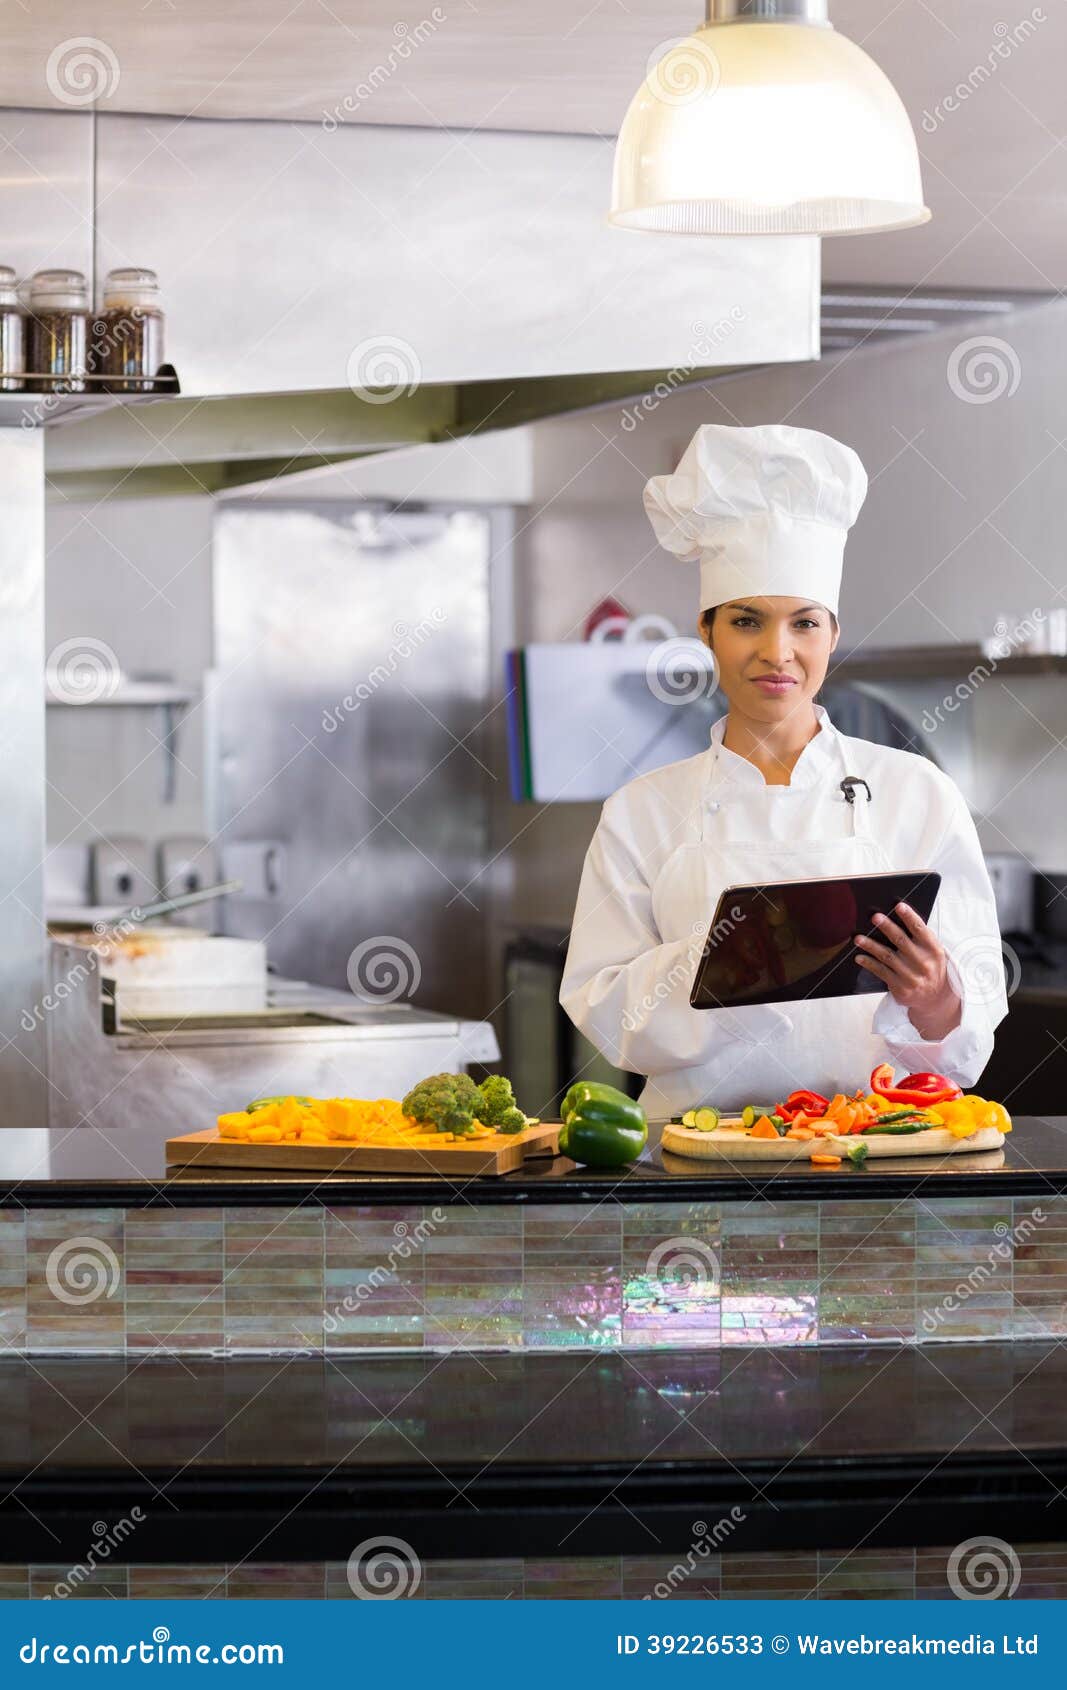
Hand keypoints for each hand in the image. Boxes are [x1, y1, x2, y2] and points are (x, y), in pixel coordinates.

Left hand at [854, 902, 961, 1041]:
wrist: (936, 999)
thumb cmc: (931, 968)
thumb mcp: (933, 953)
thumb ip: (920, 939)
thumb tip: (896, 919)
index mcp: (934, 950)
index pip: (921, 930)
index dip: (910, 917)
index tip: (899, 906)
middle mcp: (924, 963)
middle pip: (901, 941)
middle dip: (887, 927)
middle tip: (875, 917)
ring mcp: (912, 977)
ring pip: (887, 957)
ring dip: (871, 946)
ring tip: (858, 938)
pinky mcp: (901, 988)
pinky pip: (881, 972)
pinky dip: (869, 963)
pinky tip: (859, 957)